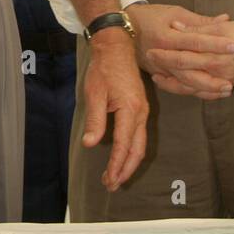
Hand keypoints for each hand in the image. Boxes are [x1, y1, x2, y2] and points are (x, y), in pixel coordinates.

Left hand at [81, 30, 148, 189]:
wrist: (116, 48)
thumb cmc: (104, 69)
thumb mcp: (95, 94)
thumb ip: (95, 120)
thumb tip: (90, 144)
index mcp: (131, 110)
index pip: (124, 145)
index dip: (117, 165)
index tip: (109, 180)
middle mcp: (141, 113)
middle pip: (137, 150)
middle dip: (126, 170)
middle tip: (113, 185)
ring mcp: (143, 111)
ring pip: (141, 144)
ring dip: (130, 162)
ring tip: (117, 177)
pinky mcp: (141, 109)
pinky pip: (140, 135)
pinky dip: (133, 150)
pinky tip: (124, 157)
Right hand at [129, 2, 233, 97]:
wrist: (120, 28)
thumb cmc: (149, 16)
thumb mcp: (174, 12)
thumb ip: (200, 20)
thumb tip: (225, 20)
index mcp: (166, 37)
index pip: (195, 42)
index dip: (216, 44)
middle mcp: (162, 55)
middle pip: (190, 69)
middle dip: (213, 75)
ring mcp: (159, 68)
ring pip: (185, 83)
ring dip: (207, 88)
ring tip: (227, 88)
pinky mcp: (159, 75)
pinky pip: (178, 87)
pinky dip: (195, 91)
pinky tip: (210, 93)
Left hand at [150, 18, 233, 97]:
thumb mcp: (222, 28)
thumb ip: (198, 29)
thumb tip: (177, 27)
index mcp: (213, 56)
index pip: (182, 58)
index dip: (165, 56)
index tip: (150, 51)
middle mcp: (217, 72)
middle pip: (184, 75)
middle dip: (165, 71)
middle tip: (151, 65)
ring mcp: (222, 81)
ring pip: (193, 88)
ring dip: (174, 85)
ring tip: (160, 79)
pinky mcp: (228, 84)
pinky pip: (206, 93)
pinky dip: (192, 91)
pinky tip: (182, 87)